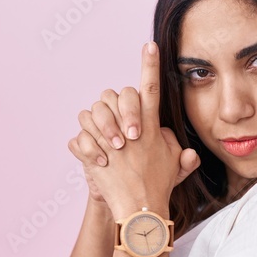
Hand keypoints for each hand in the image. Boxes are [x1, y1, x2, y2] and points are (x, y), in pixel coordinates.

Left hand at [67, 42, 200, 216]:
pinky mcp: (94, 157)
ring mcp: (111, 143)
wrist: (140, 212)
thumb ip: (176, 146)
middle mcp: (131, 131)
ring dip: (95, 124)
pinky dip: (82, 146)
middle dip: (118, 105)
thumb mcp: (176, 165)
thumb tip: (172, 137)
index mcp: (152, 129)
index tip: (149, 44)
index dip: (150, 65)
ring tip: (103, 142)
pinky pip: (79, 139)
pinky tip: (91, 157)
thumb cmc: (159, 188)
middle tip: (122, 128)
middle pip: (120, 97)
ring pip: (93, 113)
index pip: (152, 89)